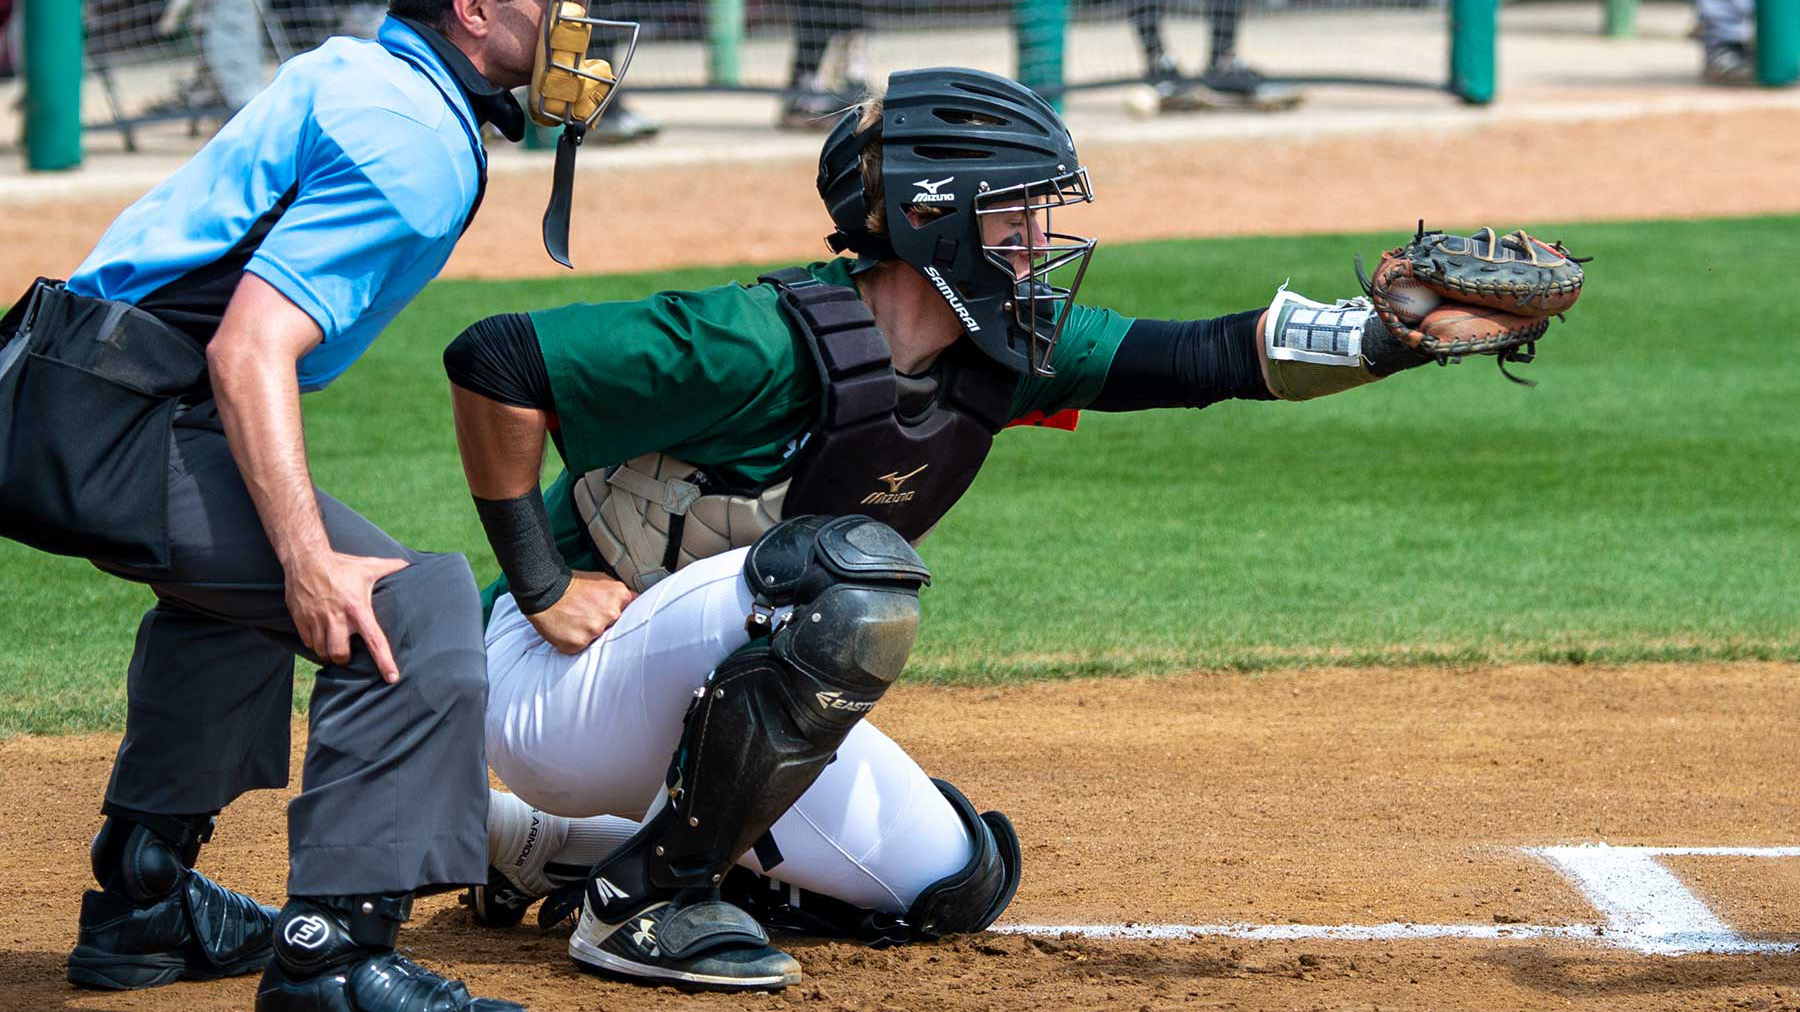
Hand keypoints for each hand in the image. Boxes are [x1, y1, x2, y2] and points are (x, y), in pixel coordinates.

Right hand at [286, 551, 410, 680]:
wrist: (306, 559)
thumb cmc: (342, 564)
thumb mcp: (368, 566)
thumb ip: (391, 567)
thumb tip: (411, 565)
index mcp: (357, 608)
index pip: (374, 640)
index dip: (384, 661)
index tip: (392, 678)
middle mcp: (337, 618)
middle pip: (340, 654)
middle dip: (345, 659)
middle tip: (348, 653)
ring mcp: (316, 620)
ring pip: (322, 652)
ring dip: (329, 654)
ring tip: (334, 646)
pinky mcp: (300, 620)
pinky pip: (307, 643)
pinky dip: (315, 645)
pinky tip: (321, 639)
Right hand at [527, 570, 637, 653]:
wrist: (544, 590)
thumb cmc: (572, 586)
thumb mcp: (602, 580)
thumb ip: (619, 594)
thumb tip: (638, 601)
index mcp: (619, 596)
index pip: (634, 614)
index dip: (622, 616)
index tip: (614, 617)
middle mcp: (611, 613)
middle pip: (616, 628)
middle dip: (604, 624)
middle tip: (588, 616)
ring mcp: (595, 630)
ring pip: (598, 638)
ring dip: (589, 633)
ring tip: (576, 620)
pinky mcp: (579, 643)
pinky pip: (582, 647)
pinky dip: (575, 640)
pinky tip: (568, 628)